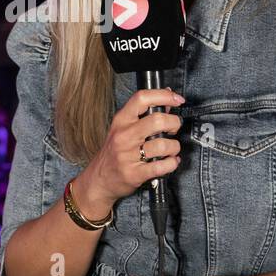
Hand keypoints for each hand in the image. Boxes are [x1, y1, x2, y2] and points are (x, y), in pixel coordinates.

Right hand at [73, 88, 184, 211]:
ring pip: (163, 145)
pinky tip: (170, 162)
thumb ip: (145, 114)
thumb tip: (167, 98)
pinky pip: (162, 166)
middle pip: (157, 120)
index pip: (142, 98)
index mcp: (121, 120)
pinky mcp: (134, 173)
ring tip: (171, 149)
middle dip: (174, 123)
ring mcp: (128, 155)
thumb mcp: (123, 128)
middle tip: (174, 129)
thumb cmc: (113, 153)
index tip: (176, 99)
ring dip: (174, 147)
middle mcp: (124, 135)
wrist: (99, 180)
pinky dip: (172, 163)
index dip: (163, 96)